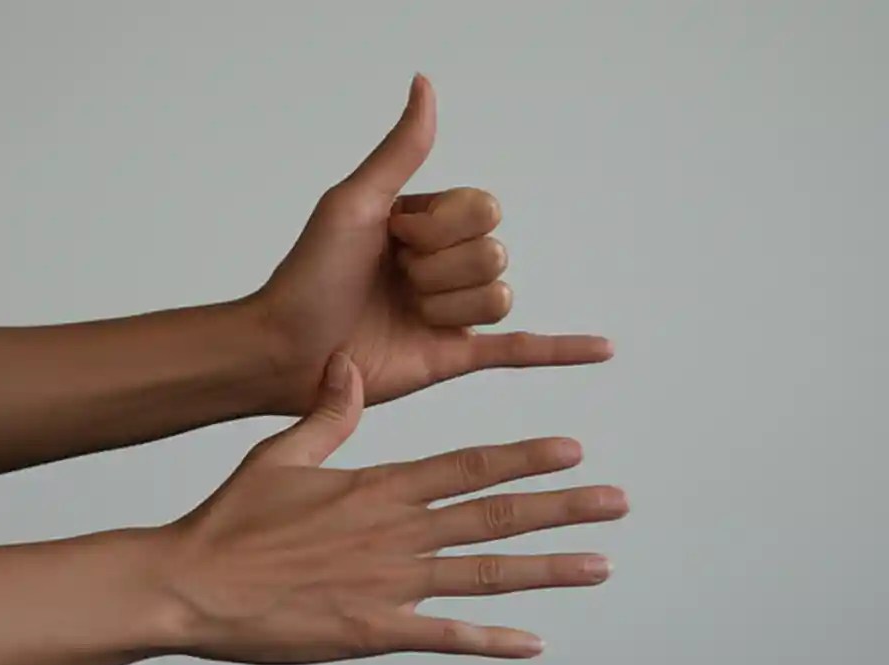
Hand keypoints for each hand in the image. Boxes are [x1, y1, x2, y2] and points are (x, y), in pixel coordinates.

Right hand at [152, 354, 627, 662]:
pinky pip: (444, 637)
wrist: (191, 583)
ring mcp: (389, 584)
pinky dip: (491, 641)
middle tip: (616, 502)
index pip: (469, 466)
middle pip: (495, 516)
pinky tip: (533, 643)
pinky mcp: (371, 631)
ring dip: (547, 569)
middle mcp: (396, 532)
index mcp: (379, 488)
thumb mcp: (280, 453)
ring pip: (485, 574)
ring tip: (599, 563)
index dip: (524, 457)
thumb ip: (327, 414)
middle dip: (561, 508)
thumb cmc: (230, 520)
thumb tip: (351, 367)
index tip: (572, 449)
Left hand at [251, 74, 612, 411]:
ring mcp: (454, 310)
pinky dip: (565, 349)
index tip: (390, 238)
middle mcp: (446, 262)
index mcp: (428, 221)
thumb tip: (425, 84)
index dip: (439, 227)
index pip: (482, 210)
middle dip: (440, 269)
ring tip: (405, 313)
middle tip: (393, 281)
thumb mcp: (355, 202)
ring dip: (448, 306)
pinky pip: (522, 349)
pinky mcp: (456, 355)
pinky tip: (603, 348)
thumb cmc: (309, 275)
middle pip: (495, 253)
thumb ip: (403, 150)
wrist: (285, 349)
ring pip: (499, 297)